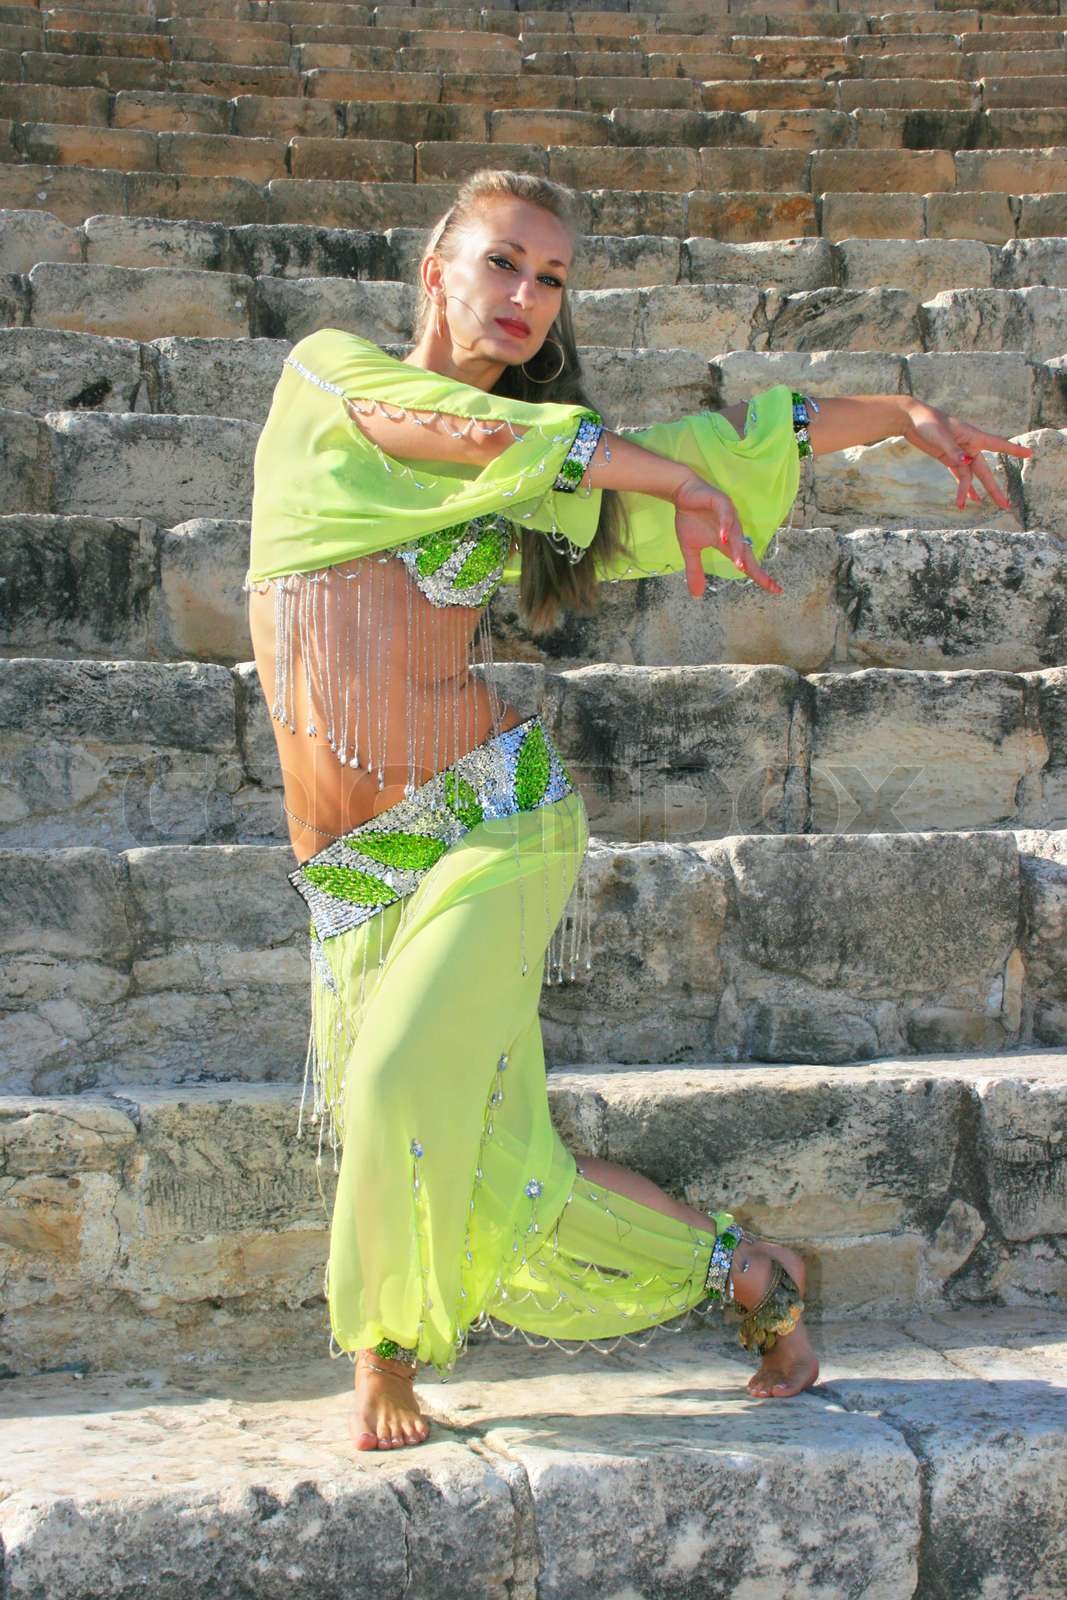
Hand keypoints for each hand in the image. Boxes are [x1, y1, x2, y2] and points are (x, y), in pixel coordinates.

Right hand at [672, 474, 782, 598]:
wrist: (682, 492)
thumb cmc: (690, 518)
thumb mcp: (690, 549)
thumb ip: (695, 570)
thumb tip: (697, 596)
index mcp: (729, 543)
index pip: (747, 562)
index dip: (760, 576)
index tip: (775, 590)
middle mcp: (734, 530)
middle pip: (747, 551)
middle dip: (756, 568)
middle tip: (766, 583)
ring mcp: (729, 515)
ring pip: (737, 535)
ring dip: (738, 550)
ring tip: (740, 565)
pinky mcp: (721, 502)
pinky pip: (726, 515)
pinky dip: (726, 526)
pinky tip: (724, 537)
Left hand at [900, 401, 1033, 513]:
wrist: (911, 419)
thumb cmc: (928, 422)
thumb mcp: (941, 437)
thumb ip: (954, 450)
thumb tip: (966, 462)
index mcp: (973, 436)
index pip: (998, 445)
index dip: (1014, 450)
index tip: (1030, 455)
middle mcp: (969, 446)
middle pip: (984, 471)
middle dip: (993, 488)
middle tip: (1005, 504)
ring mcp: (959, 453)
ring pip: (970, 476)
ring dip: (970, 491)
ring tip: (973, 506)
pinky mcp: (948, 457)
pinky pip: (960, 475)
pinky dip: (963, 487)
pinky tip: (968, 499)